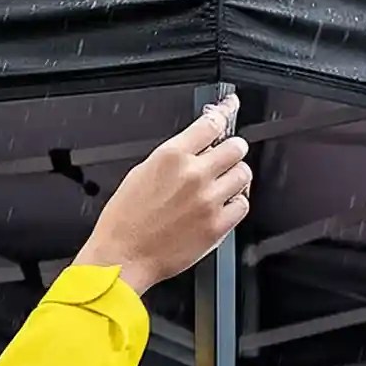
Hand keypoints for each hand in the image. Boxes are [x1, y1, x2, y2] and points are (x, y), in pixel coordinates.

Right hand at [74, 95, 250, 294]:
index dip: (225, 112)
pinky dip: (235, 203)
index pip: (212, 123)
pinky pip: (243, 205)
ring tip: (221, 185)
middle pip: (236, 146)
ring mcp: (208, 200)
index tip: (231, 107)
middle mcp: (193, 174)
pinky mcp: (217, 226)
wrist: (122, 258)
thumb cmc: (124, 221)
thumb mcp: (140, 174)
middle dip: (232, 150)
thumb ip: (172, 158)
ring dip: (235, 177)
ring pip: (244, 174)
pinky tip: (221, 206)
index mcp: (170, 156)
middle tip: (225, 158)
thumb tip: (195, 146)